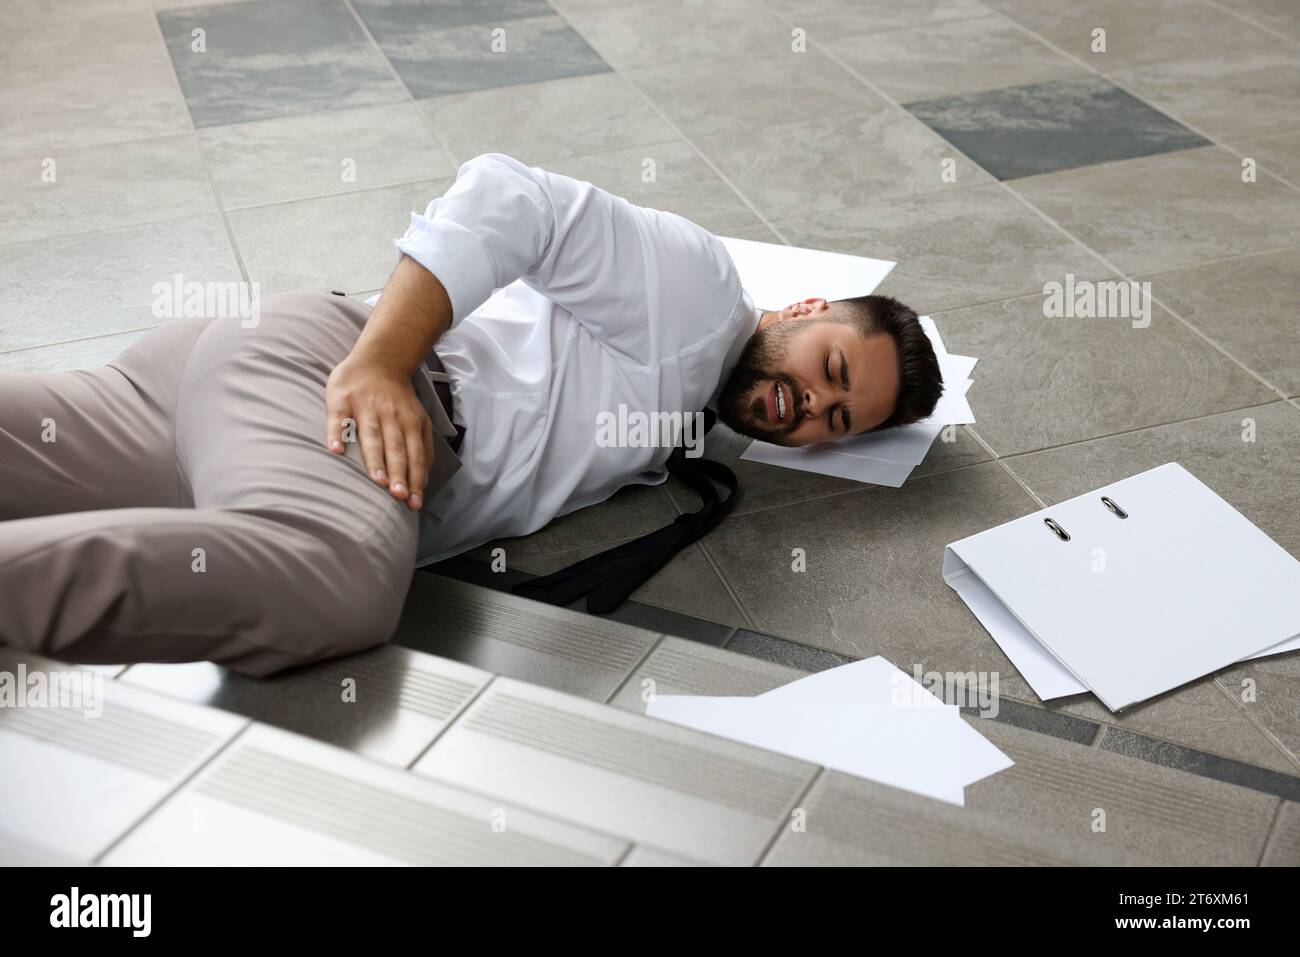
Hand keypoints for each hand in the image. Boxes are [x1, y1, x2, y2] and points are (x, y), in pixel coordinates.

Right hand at [325, 355, 433, 509]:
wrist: (379, 360)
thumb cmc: (398, 399)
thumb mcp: (419, 418)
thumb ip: (422, 446)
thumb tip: (423, 480)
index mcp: (410, 422)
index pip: (415, 454)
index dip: (415, 478)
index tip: (414, 502)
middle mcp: (390, 415)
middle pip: (396, 447)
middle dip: (398, 472)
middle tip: (398, 495)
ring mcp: (366, 407)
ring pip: (372, 435)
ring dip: (375, 458)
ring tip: (377, 480)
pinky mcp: (342, 399)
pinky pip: (340, 418)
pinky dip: (337, 432)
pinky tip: (336, 450)